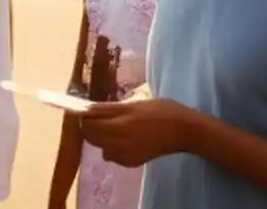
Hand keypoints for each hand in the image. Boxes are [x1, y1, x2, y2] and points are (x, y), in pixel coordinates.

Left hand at [78, 98, 197, 167]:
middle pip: (91, 136)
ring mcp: (125, 154)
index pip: (89, 122)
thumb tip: (88, 110)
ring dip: (100, 137)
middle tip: (97, 118)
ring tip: (113, 127)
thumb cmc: (161, 110)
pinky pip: (111, 155)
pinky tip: (123, 139)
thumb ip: (109, 109)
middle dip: (89, 127)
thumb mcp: (134, 103)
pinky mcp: (131, 162)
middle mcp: (120, 141)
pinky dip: (112, 148)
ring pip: (100, 146)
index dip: (82, 116)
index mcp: (120, 123)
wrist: (184, 131)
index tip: (83, 110)